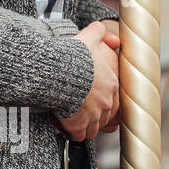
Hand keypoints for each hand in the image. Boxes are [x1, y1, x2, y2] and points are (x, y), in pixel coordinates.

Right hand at [58, 22, 118, 142]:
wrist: (54, 71)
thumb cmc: (71, 56)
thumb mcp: (87, 37)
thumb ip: (100, 33)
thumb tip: (113, 38)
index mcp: (111, 84)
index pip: (113, 97)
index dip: (101, 98)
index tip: (91, 97)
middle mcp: (106, 102)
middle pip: (105, 115)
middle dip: (94, 114)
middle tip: (82, 110)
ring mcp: (93, 115)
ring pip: (94, 127)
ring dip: (85, 124)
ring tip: (74, 119)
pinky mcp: (78, 125)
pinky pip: (79, 135)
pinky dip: (73, 132)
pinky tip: (66, 126)